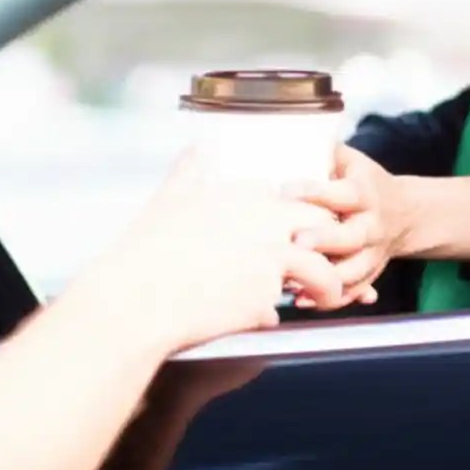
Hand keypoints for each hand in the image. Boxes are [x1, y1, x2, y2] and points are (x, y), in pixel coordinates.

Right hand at [76, 151, 346, 353]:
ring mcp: (268, 258)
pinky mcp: (265, 296)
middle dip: (332, 244)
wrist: (137, 298)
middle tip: (332, 261)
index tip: (307, 232)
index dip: (308, 216)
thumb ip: (189, 173)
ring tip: (324, 298)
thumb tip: (195, 150)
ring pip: (321, 269)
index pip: (300, 198)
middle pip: (322, 227)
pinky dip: (282, 315)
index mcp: (245, 194)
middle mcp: (265, 221)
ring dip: (328, 286)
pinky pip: (288, 307)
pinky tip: (274, 319)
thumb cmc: (147, 251)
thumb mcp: (169, 199)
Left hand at [288, 145, 413, 306]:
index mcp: (365, 193)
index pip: (343, 193)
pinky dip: (331, 298)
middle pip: (351, 237)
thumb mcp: (352, 161)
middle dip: (324, 240)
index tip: (285, 190)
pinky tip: (303, 298)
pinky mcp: (370, 274)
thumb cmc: (364, 182)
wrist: (404, 213)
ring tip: (294, 279)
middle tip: (295, 241)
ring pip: (354, 271)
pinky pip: (352, 291)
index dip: (316, 191)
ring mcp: (372, 253)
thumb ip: (325, 152)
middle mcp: (372, 225)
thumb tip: (290, 134)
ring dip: (326, 279)